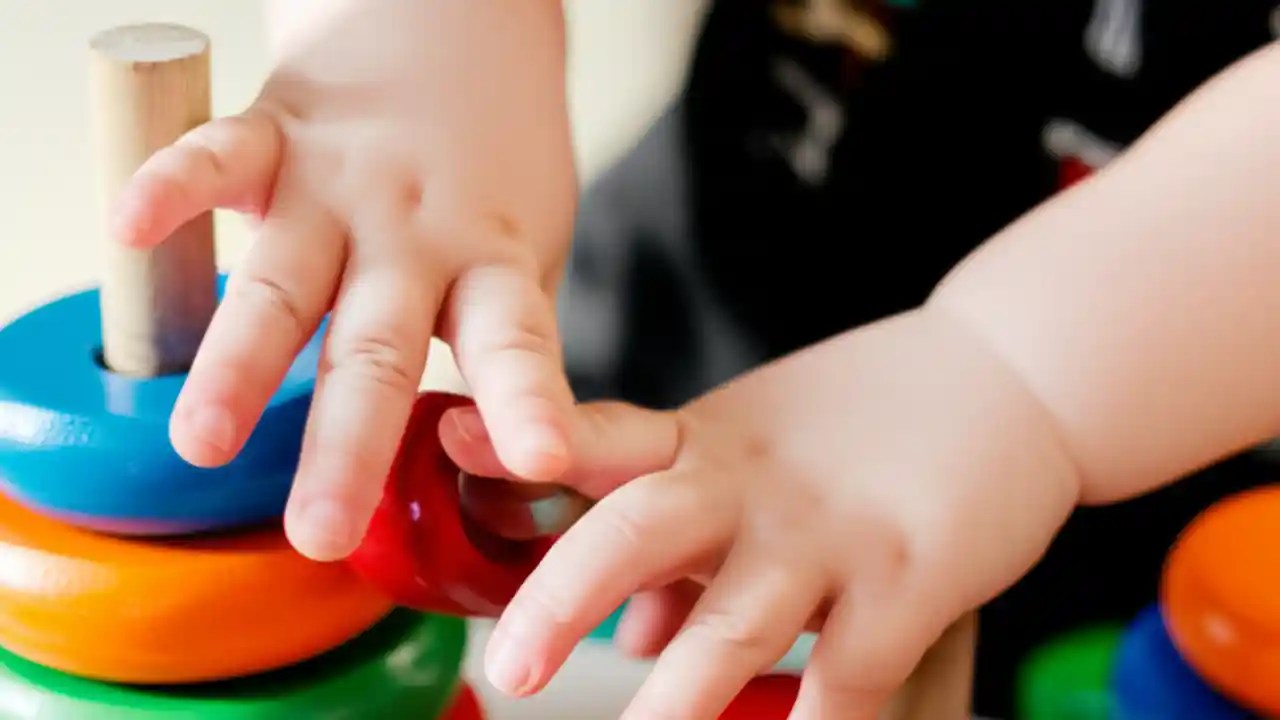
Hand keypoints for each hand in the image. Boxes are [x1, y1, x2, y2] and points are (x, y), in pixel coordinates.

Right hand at [112, 0, 577, 559]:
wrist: (458, 29)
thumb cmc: (492, 169)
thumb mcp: (528, 255)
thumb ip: (510, 345)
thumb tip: (519, 457)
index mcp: (489, 264)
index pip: (516, 342)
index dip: (530, 402)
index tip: (542, 461)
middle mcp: (414, 235)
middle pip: (376, 348)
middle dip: (345, 444)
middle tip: (318, 530)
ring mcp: (341, 187)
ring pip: (285, 281)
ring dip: (240, 362)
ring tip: (202, 441)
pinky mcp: (278, 136)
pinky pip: (219, 158)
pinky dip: (174, 187)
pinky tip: (133, 225)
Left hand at [443, 307, 1081, 717]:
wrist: (1010, 372)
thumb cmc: (864, 420)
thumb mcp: (758, 454)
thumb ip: (686, 536)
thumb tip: (626, 640)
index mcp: (704, 443)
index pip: (596, 439)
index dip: (517, 442)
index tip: (445, 441)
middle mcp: (753, 482)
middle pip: (640, 527)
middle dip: (565, 595)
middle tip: (510, 668)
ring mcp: (832, 530)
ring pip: (736, 622)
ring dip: (677, 698)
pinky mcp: (912, 577)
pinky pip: (847, 678)